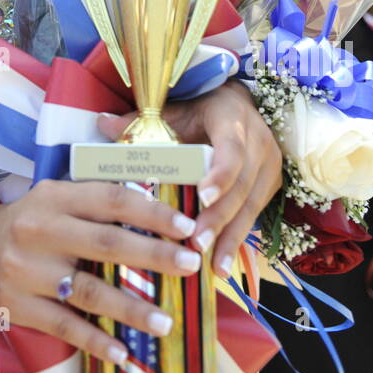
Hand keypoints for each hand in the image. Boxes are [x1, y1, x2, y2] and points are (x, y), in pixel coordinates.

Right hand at [0, 179, 202, 364]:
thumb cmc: (28, 222)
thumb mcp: (54, 198)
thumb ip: (95, 203)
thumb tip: (158, 213)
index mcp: (54, 197)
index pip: (110, 200)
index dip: (150, 213)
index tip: (186, 226)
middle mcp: (39, 230)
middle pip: (106, 244)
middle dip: (153, 255)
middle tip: (190, 265)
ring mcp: (26, 270)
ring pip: (88, 291)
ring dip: (131, 308)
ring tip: (165, 321)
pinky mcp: (18, 305)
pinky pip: (63, 326)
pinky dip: (95, 341)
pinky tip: (123, 353)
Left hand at [99, 79, 281, 276]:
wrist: (237, 106)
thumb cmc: (200, 109)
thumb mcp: (174, 110)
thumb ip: (141, 121)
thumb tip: (102, 123)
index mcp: (232, 119)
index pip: (231, 149)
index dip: (220, 174)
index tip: (203, 197)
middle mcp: (258, 142)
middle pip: (241, 185)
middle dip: (220, 217)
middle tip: (197, 243)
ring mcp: (269, 166)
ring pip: (251, 205)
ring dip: (231, 237)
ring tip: (212, 266)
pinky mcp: (270, 185)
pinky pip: (254, 215)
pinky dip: (237, 239)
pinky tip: (221, 265)